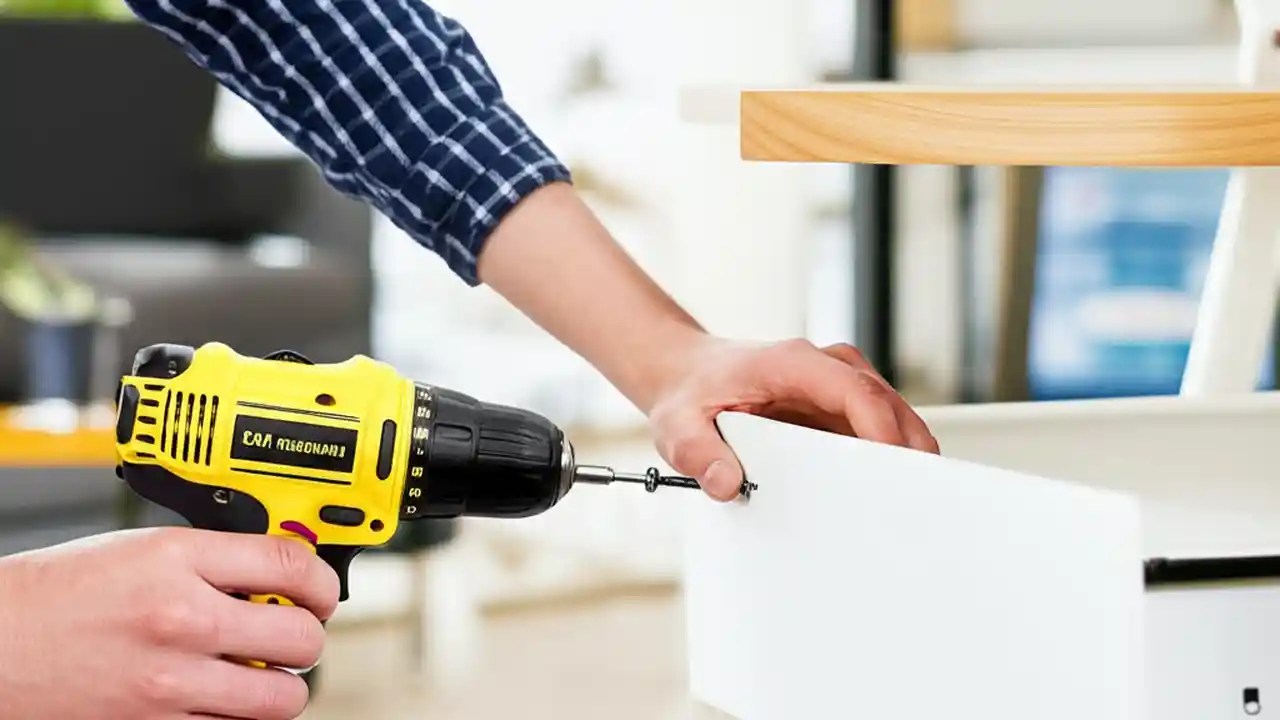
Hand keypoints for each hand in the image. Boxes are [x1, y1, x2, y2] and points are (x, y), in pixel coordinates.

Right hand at [0, 527, 338, 718]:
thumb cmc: (58, 592)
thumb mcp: (141, 548)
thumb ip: (213, 557)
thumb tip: (276, 570)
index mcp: (178, 561)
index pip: (292, 565)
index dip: (323, 580)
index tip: (322, 589)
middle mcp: (181, 619)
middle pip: (302, 636)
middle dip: (308, 632)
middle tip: (294, 627)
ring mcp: (171, 682)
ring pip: (281, 696)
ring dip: (282, 682)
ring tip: (262, 666)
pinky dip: (239, 715)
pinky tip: (223, 693)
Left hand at [647, 336, 939, 500]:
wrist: (686, 374)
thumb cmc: (689, 393)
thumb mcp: (678, 427)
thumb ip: (699, 455)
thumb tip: (727, 483)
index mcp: (794, 363)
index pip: (856, 392)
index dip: (883, 432)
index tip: (893, 471)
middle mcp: (825, 367)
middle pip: (888, 405)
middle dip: (907, 451)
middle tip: (912, 503)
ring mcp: (838, 384)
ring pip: (891, 418)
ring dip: (900, 458)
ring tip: (900, 505)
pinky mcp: (839, 406)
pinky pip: (875, 430)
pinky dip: (883, 459)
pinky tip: (877, 493)